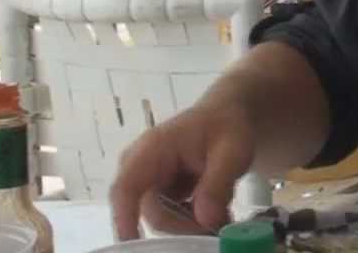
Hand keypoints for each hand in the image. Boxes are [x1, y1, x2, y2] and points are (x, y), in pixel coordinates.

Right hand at [109, 100, 255, 239]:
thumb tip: (205, 220)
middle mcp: (141, 168)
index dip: (125, 219)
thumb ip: (217, 184)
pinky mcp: (161, 194)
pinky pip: (172, 217)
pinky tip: (216, 214)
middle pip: (152, 213)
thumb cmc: (226, 127)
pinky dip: (194, 220)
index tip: (136, 246)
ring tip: (223, 216)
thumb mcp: (232, 151)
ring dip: (192, 224)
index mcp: (151, 151)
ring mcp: (149, 183)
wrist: (227, 117)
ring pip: (164, 219)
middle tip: (219, 226)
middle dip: (186, 225)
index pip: (125, 189)